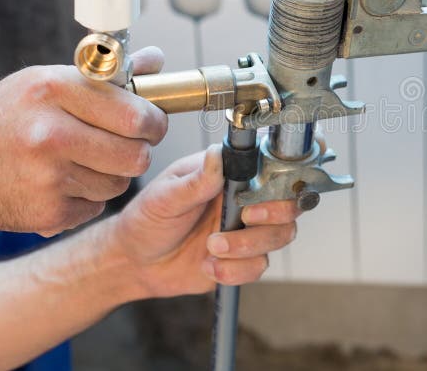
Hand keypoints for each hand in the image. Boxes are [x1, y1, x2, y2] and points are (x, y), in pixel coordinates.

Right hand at [0, 47, 167, 233]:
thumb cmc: (5, 117)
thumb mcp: (48, 82)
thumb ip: (109, 76)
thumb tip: (156, 60)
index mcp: (54, 90)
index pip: (136, 115)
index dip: (154, 122)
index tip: (150, 123)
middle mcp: (50, 133)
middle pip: (137, 155)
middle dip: (138, 150)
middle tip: (125, 144)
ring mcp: (48, 177)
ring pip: (121, 183)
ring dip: (112, 175)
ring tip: (83, 161)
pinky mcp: (47, 212)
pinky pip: (97, 206)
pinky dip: (87, 197)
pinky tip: (62, 182)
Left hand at [108, 146, 299, 296]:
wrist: (136, 262)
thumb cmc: (147, 220)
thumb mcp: (164, 196)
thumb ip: (195, 180)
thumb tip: (217, 155)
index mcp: (230, 173)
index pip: (273, 166)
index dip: (283, 176)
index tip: (264, 189)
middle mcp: (246, 198)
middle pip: (290, 203)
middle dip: (274, 213)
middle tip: (246, 217)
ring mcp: (248, 229)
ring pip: (280, 235)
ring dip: (248, 245)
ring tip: (212, 247)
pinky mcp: (244, 258)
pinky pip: (259, 266)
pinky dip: (235, 270)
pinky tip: (209, 265)